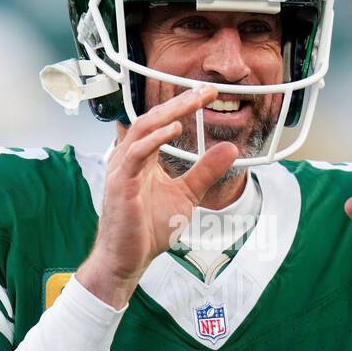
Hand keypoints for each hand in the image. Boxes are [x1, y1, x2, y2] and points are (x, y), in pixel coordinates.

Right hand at [77, 85, 238, 308]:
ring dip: (168, 114)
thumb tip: (230, 149)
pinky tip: (174, 130)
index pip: (161, 123)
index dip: (182, 105)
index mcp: (142, 158)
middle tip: (205, 90)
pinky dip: (155, 140)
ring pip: (143, 130)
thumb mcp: (187, 195)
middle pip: (152, 119)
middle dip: (179, 102)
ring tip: (192, 102)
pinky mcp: (121, 184)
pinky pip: (137, 154)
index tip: (207, 93)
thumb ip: (205, 171)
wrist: (128, 260)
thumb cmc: (147, 229)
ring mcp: (122, 170)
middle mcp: (129, 158)